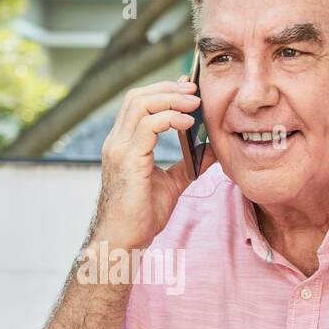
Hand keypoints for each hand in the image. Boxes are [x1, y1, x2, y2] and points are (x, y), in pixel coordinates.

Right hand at [92, 75, 217, 250]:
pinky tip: (188, 123)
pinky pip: (148, 126)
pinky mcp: (127, 160)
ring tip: (195, 103)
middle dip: (168, 88)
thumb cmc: (141, 216)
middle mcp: (117, 142)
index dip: (163, 90)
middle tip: (195, 90)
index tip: (189, 88)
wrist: (124, 240)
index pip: (138, 103)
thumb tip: (212, 148)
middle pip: (138, 97)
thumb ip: (188, 164)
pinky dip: (170, 118)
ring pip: (141, 104)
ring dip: (171, 98)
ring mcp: (119, 149)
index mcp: (123, 144)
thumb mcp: (172, 183)